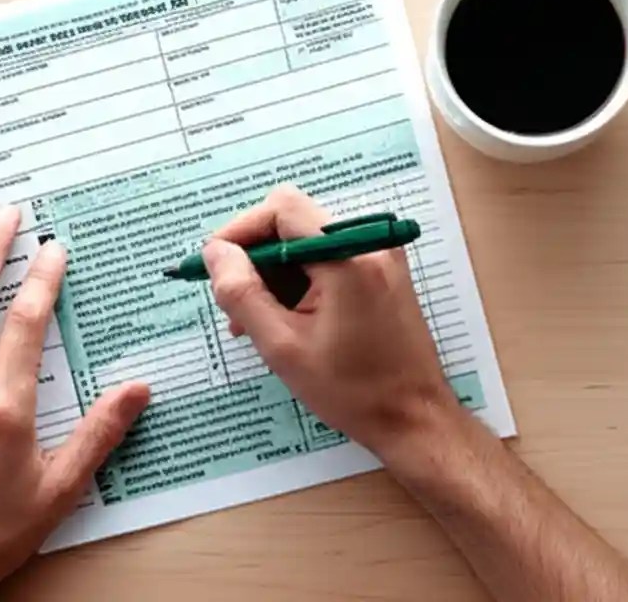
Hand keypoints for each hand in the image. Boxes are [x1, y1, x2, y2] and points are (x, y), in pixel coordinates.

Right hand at [202, 185, 457, 458]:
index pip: (282, 208)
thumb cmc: (352, 391)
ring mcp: (380, 254)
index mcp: (348, 255)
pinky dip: (300, 280)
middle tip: (232, 302)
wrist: (413, 418)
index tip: (214, 264)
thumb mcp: (282, 346)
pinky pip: (328, 257)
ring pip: (307, 240)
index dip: (239, 231)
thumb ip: (242, 293)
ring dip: (275, 273)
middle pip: (293, 220)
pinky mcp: (382, 270)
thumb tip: (215, 252)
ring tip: (253, 322)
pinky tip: (284, 318)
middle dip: (256, 257)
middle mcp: (370, 241)